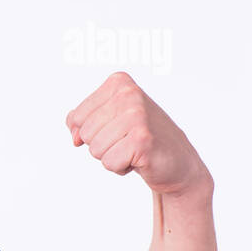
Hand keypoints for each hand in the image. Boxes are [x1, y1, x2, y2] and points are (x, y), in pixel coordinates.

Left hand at [65, 72, 209, 196]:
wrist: (177, 161)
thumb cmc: (139, 138)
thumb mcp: (109, 119)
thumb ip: (81, 120)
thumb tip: (74, 136)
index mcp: (118, 83)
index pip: (76, 117)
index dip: (91, 132)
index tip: (116, 129)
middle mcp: (129, 94)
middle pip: (85, 134)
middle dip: (102, 145)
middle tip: (127, 141)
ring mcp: (137, 116)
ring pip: (95, 150)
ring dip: (112, 156)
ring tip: (133, 149)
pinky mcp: (142, 140)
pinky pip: (109, 163)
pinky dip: (121, 168)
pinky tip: (140, 159)